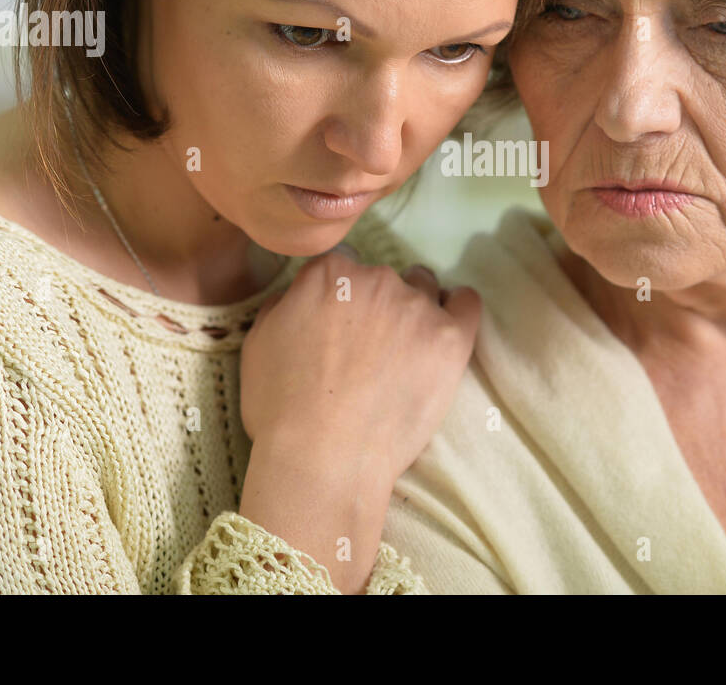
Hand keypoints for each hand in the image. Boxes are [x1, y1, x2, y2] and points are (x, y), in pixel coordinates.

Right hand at [237, 251, 480, 590]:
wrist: (324, 459)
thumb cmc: (283, 409)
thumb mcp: (258, 344)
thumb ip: (286, 304)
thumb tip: (302, 294)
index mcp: (329, 274)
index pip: (342, 266)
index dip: (338, 297)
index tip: (338, 324)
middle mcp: (377, 279)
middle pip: (383, 279)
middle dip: (375, 306)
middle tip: (367, 350)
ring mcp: (418, 307)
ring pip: (424, 289)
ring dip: (415, 309)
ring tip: (405, 350)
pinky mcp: (451, 338)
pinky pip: (467, 304)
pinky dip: (459, 310)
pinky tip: (448, 331)